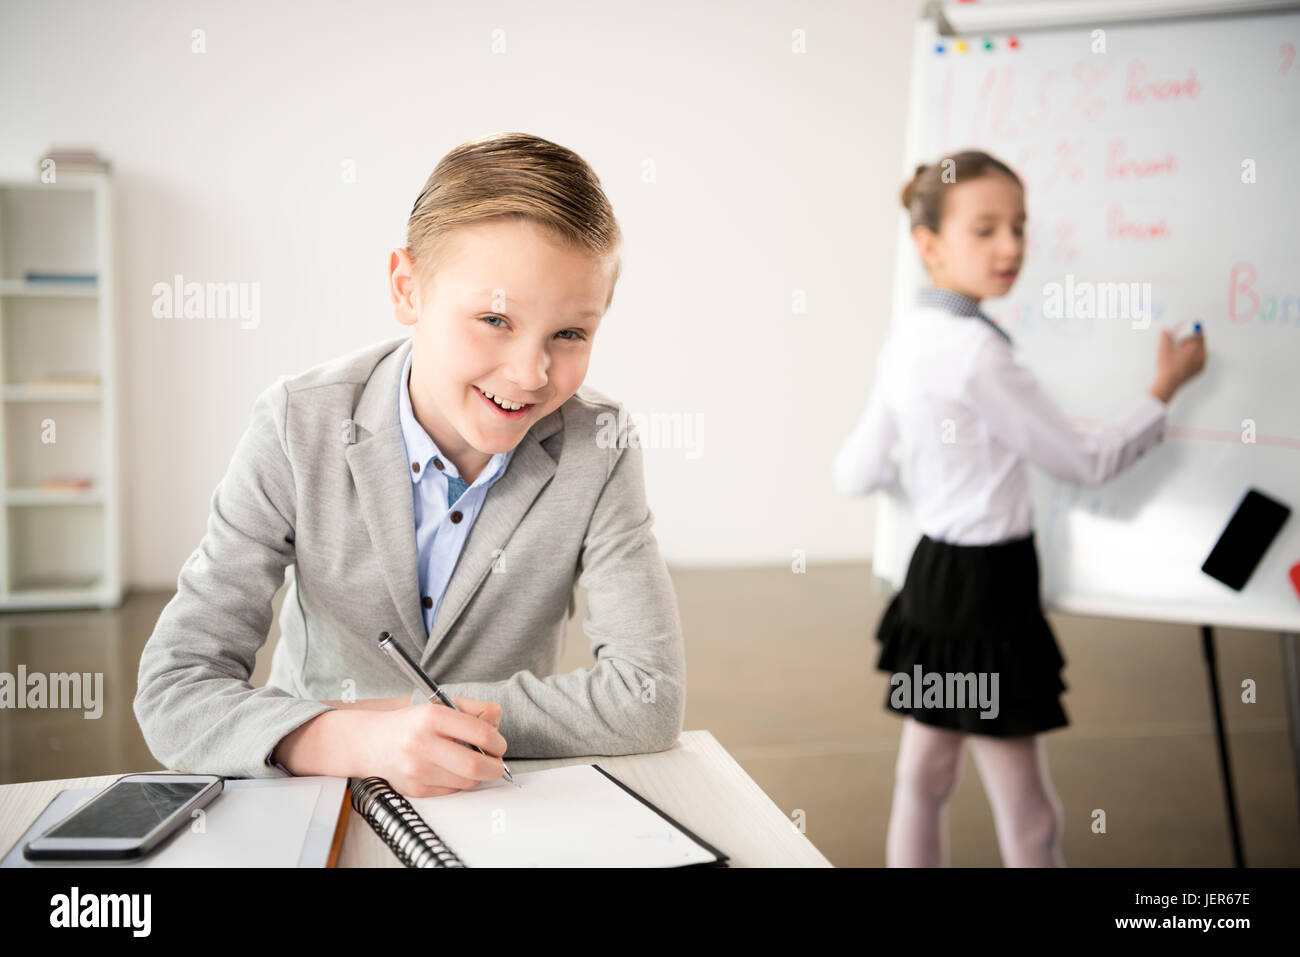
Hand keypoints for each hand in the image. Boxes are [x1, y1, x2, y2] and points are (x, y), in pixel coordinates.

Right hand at [369, 697, 506, 797]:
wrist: (371, 743)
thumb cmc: (411, 724)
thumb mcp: (441, 705)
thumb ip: (474, 710)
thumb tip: (496, 722)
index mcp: (431, 717)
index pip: (480, 733)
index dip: (497, 742)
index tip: (498, 744)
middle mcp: (422, 744)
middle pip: (475, 766)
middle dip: (495, 766)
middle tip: (496, 761)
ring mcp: (417, 770)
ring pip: (467, 782)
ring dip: (477, 775)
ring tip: (471, 762)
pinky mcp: (416, 789)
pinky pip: (452, 791)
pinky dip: (459, 782)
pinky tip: (450, 770)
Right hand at [1150, 324, 1206, 402]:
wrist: (1168, 384)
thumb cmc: (1167, 367)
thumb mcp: (1163, 348)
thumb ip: (1165, 335)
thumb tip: (1166, 331)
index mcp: (1195, 348)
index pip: (1199, 332)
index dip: (1190, 329)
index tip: (1182, 330)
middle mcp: (1202, 355)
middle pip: (1200, 340)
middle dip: (1191, 337)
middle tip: (1179, 339)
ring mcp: (1202, 363)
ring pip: (1200, 349)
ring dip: (1192, 346)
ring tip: (1179, 349)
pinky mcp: (1199, 369)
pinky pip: (1199, 358)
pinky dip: (1193, 355)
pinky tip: (1182, 357)